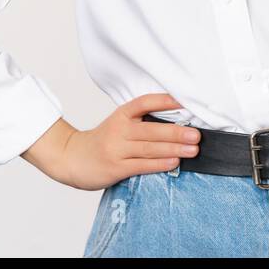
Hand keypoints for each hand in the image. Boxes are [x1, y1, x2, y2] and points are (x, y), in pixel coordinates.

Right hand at [26, 93, 200, 189]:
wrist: (71, 158)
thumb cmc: (103, 141)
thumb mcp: (118, 123)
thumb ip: (141, 122)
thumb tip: (177, 122)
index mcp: (121, 115)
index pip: (144, 103)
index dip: (164, 101)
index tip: (183, 102)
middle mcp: (119, 130)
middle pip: (152, 130)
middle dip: (177, 132)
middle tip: (197, 135)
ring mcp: (116, 149)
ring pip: (150, 148)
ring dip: (174, 149)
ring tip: (193, 149)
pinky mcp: (115, 168)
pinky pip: (141, 165)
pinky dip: (160, 164)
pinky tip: (174, 162)